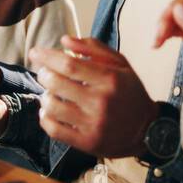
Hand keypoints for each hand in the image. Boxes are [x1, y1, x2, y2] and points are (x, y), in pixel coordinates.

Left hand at [27, 36, 157, 157]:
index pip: (69, 64)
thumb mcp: (121, 65)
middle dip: (43, 74)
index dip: (47, 56)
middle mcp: (101, 101)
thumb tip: (64, 40)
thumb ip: (94, 49)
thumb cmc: (130, 92)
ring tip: (50, 92)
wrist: (147, 130)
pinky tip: (48, 111)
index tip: (35, 52)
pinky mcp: (86, 142)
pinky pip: (53, 129)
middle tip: (43, 72)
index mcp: (110, 79)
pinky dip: (44, 117)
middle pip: (56, 83)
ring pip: (52, 106)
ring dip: (44, 95)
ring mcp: (93, 124)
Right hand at [153, 0, 182, 123]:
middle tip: (159, 34)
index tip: (167, 19)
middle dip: (170, 15)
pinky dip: (165, 32)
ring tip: (157, 42)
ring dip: (165, 24)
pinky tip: (158, 44)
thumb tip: (177, 8)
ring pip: (178, 12)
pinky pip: (175, 24)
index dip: (182, 2)